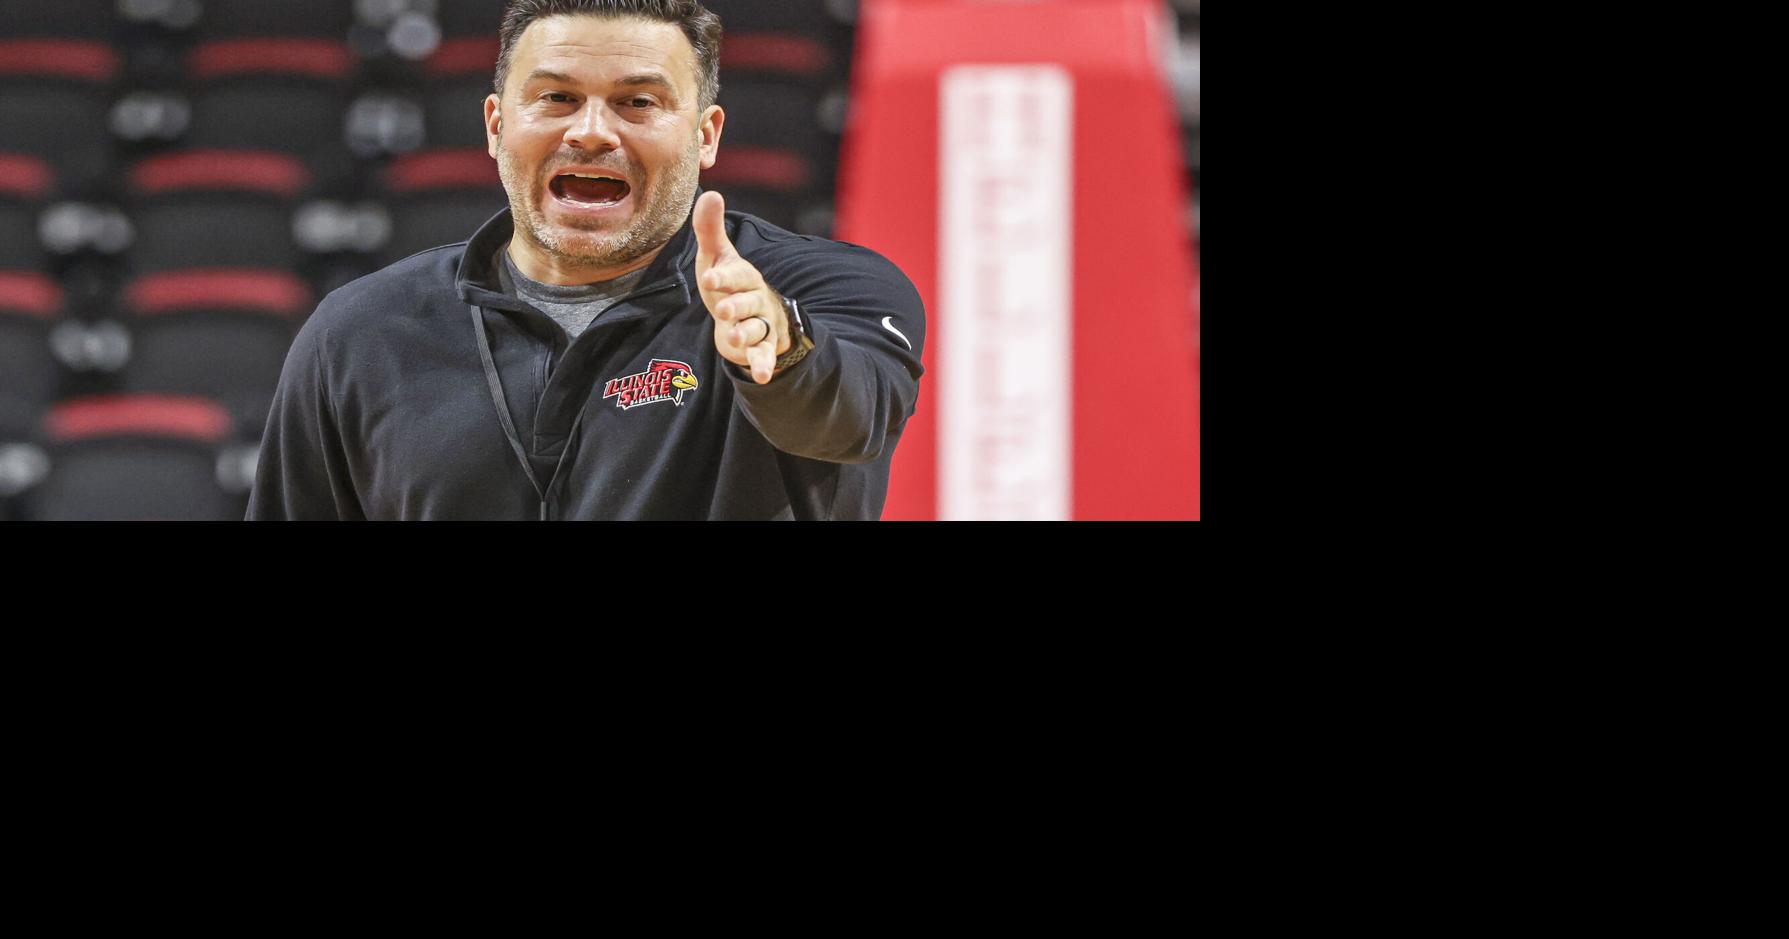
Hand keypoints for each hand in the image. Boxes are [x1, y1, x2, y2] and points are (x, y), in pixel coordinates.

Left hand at [694, 191, 788, 383]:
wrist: (749, 315)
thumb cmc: (729, 284)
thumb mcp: (716, 258)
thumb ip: (709, 229)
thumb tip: (710, 192)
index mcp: (743, 276)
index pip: (735, 274)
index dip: (723, 276)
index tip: (709, 277)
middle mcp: (755, 298)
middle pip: (749, 301)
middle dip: (737, 305)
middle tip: (724, 309)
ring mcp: (760, 323)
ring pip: (756, 328)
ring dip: (747, 333)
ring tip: (736, 339)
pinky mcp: (761, 346)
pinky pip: (765, 355)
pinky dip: (763, 365)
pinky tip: (759, 376)